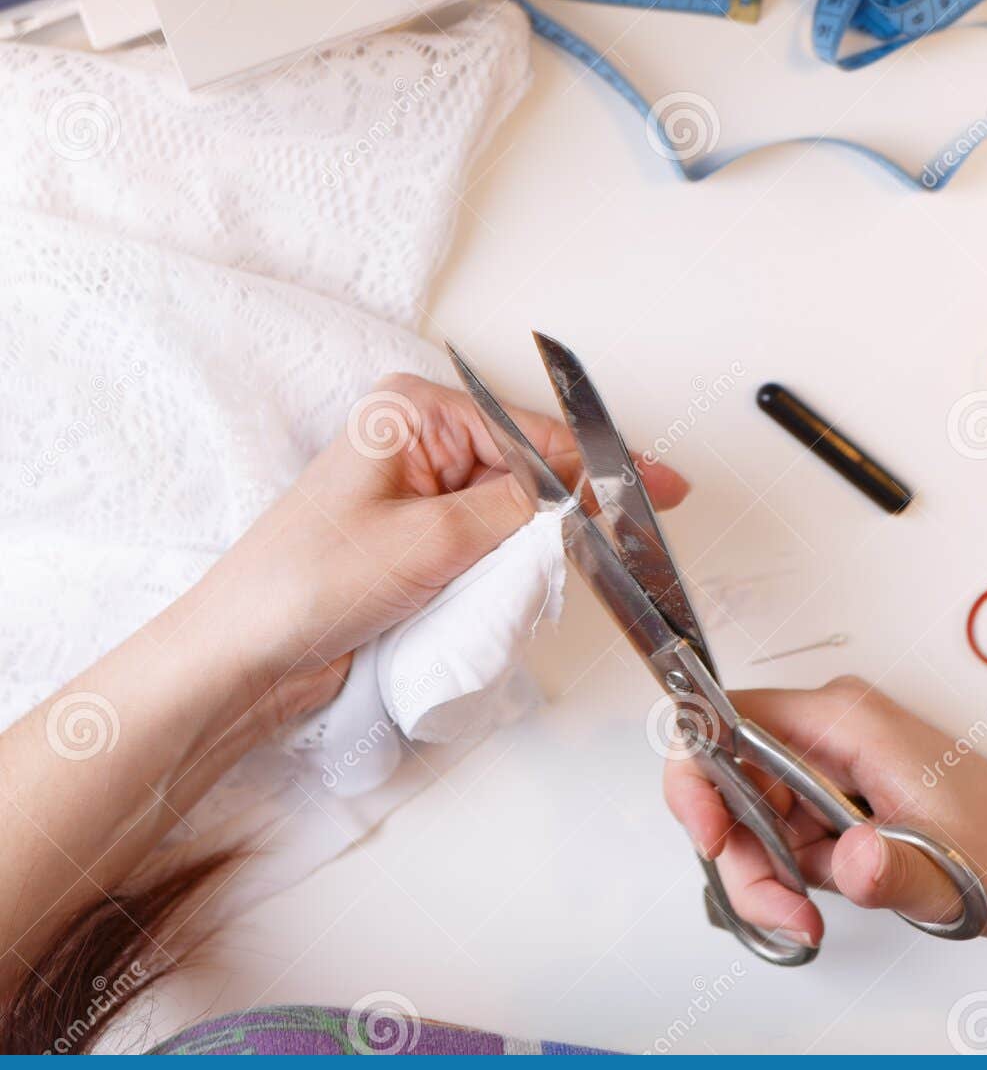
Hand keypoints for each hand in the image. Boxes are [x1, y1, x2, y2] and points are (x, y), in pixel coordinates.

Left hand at [212, 372, 687, 699]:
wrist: (246, 657)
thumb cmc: (309, 581)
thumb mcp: (432, 539)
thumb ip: (518, 512)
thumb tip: (582, 498)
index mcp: (413, 412)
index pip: (529, 431)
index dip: (598, 464)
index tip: (657, 487)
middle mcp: (418, 443)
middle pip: (527, 471)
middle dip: (562, 515)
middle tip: (618, 549)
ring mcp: (417, 496)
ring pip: (511, 518)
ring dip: (525, 555)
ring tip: (530, 584)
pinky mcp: (416, 546)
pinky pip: (485, 552)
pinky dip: (501, 578)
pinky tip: (498, 600)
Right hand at [663, 676, 986, 948]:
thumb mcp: (953, 875)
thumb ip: (894, 871)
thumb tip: (848, 860)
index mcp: (848, 719)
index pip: (729, 717)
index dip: (697, 771)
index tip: (709, 834)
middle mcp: (831, 730)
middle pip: (729, 777)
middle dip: (739, 853)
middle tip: (778, 907)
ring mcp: (830, 763)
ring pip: (747, 812)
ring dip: (761, 874)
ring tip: (804, 915)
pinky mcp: (833, 796)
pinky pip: (776, 830)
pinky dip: (782, 875)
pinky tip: (813, 901)